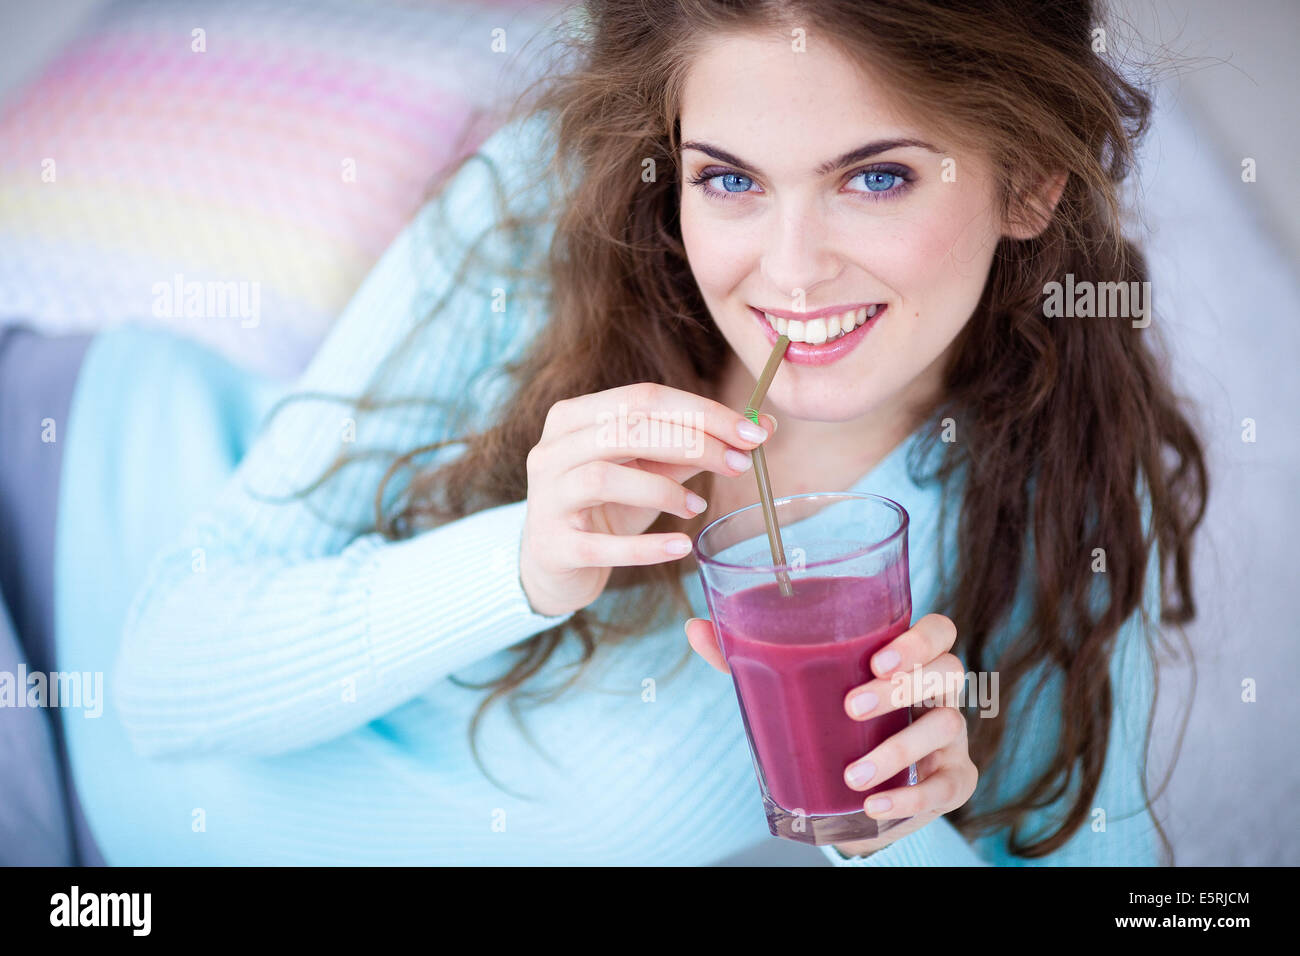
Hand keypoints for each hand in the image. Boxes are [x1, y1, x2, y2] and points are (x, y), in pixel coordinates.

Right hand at [519, 382, 775, 617]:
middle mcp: (552, 450)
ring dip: (664, 490)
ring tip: (698, 508)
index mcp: (574, 417)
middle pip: (625, 430)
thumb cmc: (607, 508)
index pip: (644, 397)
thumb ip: (695, 447)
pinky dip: (645, 547)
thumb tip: (763, 429)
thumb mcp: (648, 470)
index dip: (703, 412)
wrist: (555, 565)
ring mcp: (548, 499)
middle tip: (739, 464)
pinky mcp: (554, 547)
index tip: (753, 432)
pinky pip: (602, 545)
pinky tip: (681, 547)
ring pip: (605, 478)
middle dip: (693, 443)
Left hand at [685, 612, 976, 858]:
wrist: (854, 790)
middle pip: (949, 670)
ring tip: (853, 774)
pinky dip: (910, 798)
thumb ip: (748, 656)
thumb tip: (695, 627)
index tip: (876, 658)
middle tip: (851, 706)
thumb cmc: (828, 722)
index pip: (938, 631)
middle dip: (902, 687)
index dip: (919, 639)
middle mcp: (936, 692)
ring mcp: (950, 737)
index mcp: (906, 660)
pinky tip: (875, 805)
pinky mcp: (952, 781)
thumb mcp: (793, 688)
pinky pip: (947, 785)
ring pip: (948, 726)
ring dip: (898, 749)